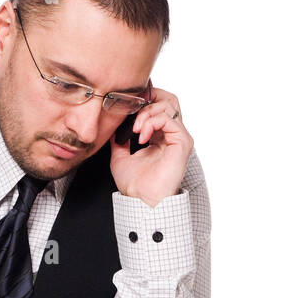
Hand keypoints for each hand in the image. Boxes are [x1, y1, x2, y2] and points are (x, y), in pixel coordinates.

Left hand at [109, 86, 191, 206]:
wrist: (141, 199)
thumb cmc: (135, 184)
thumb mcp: (121, 156)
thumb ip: (120, 140)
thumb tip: (113, 127)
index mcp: (160, 137)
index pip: (157, 106)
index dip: (143, 100)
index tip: (126, 105)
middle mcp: (172, 135)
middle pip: (168, 100)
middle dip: (149, 98)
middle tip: (132, 107)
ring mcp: (179, 137)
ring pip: (168, 106)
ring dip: (146, 113)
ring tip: (134, 129)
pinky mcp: (183, 142)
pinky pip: (169, 119)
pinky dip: (151, 122)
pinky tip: (140, 135)